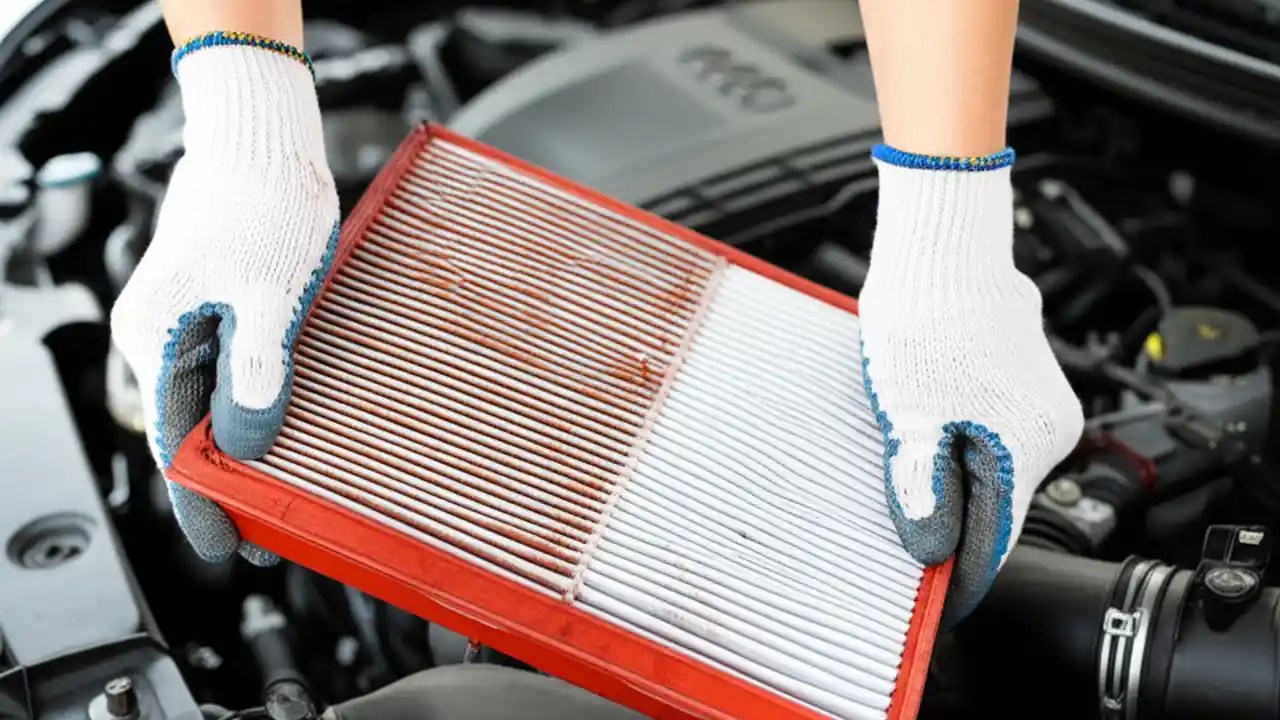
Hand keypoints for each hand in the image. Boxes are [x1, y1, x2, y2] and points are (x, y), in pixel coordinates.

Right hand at [110, 41, 338, 564]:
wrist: (263, 134)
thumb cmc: (264, 202)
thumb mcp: (266, 296)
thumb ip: (256, 372)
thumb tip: (248, 447)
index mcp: (157, 337)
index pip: (175, 443)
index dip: (204, 499)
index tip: (231, 545)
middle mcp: (162, 334)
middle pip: (194, 427)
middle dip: (231, 480)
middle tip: (274, 527)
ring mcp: (190, 318)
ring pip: (215, 401)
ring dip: (248, 444)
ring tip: (287, 490)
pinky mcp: (220, 303)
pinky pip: (234, 369)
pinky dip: (259, 403)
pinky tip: (289, 426)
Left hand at [858, 149, 1083, 622]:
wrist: (941, 250)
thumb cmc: (926, 320)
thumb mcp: (911, 417)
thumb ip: (922, 488)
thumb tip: (931, 550)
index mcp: (1028, 446)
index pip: (998, 537)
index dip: (961, 572)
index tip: (933, 596)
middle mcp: (1049, 429)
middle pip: (995, 504)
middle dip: (949, 524)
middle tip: (898, 537)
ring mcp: (1038, 404)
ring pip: (989, 470)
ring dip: (948, 482)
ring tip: (900, 473)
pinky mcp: (1020, 384)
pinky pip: (987, 435)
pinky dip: (955, 447)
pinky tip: (920, 437)